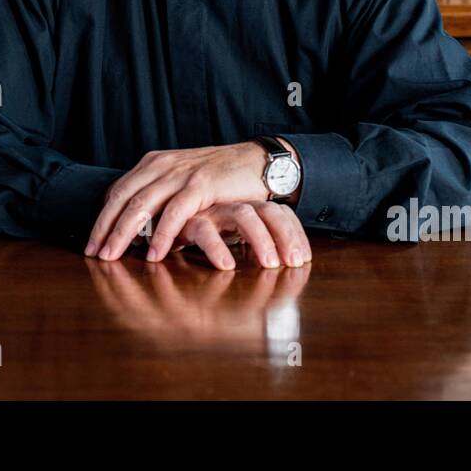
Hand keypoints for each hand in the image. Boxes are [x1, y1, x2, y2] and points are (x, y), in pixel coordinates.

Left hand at [87, 142, 269, 261]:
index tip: (92, 243)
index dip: (102, 218)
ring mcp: (180, 173)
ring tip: (112, 257)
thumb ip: (160, 200)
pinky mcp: (201, 185)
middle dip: (104, 228)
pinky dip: (161, 235)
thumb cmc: (220, 179)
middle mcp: (162, 165)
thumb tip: (139, 232)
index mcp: (154, 163)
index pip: (118, 192)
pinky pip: (175, 213)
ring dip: (123, 234)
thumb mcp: (182, 183)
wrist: (257, 162)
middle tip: (92, 254)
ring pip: (142, 205)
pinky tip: (153, 254)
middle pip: (123, 199)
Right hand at [169, 201, 312, 270]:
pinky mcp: (190, 219)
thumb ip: (255, 244)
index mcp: (249, 206)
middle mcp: (235, 205)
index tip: (304, 259)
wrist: (165, 211)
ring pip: (244, 215)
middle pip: (269, 211)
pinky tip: (226, 266)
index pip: (281, 213)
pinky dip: (216, 248)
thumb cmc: (206, 229)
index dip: (295, 234)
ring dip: (261, 239)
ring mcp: (214, 209)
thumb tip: (287, 264)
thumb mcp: (235, 235)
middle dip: (285, 235)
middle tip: (294, 263)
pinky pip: (205, 231)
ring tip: (269, 264)